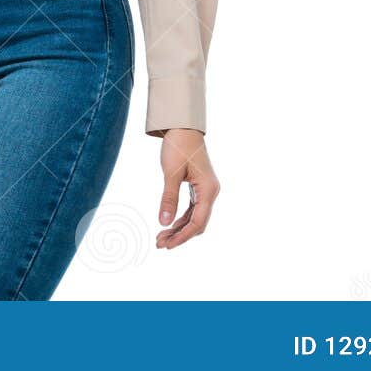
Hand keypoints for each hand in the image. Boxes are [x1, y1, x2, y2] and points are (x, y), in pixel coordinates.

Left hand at [156, 129, 218, 248]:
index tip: (167, 245)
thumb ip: (168, 198)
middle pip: (198, 223)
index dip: (182, 236)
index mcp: (208, 190)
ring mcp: (206, 190)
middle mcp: (210, 192)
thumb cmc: (179, 146)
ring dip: (179, 228)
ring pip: (194, 217)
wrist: (184, 126)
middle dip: (180, 235)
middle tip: (160, 244)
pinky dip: (180, 218)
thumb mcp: (171, 172)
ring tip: (161, 237)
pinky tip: (168, 225)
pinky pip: (192, 209)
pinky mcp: (199, 187)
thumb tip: (164, 223)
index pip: (197, 222)